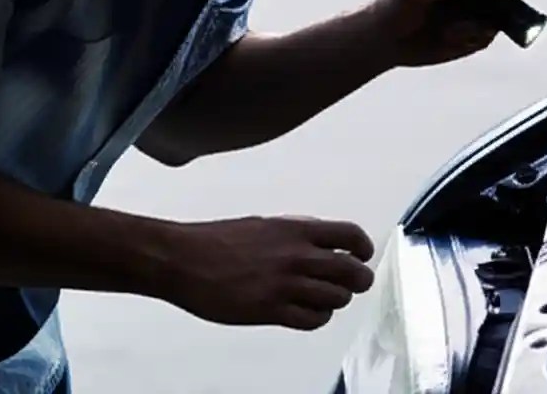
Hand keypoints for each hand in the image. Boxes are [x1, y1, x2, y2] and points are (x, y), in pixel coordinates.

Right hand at [161, 215, 374, 330]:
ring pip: (337, 298)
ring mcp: (285, 285)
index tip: (363, 255)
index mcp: (297, 231)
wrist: (183, 259)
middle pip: (352, 271)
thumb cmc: (218, 240)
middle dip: (360, 280)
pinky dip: (319, 318)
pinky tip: (310, 313)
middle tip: (356, 284)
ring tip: (327, 299)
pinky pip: (313, 320)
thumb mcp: (266, 225)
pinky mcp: (270, 310)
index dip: (363, 248)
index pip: (350, 236)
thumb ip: (296, 235)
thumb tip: (321, 243)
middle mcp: (297, 256)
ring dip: (337, 300)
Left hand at [365, 0, 522, 67]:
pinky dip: (470, 37)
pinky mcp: (477, 34)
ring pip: (501, 15)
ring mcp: (481, 10)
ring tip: (451, 30)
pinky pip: (486, 36)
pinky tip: (447, 37)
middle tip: (500, 0)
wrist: (388, 39)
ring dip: (481, 23)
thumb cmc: (396, 4)